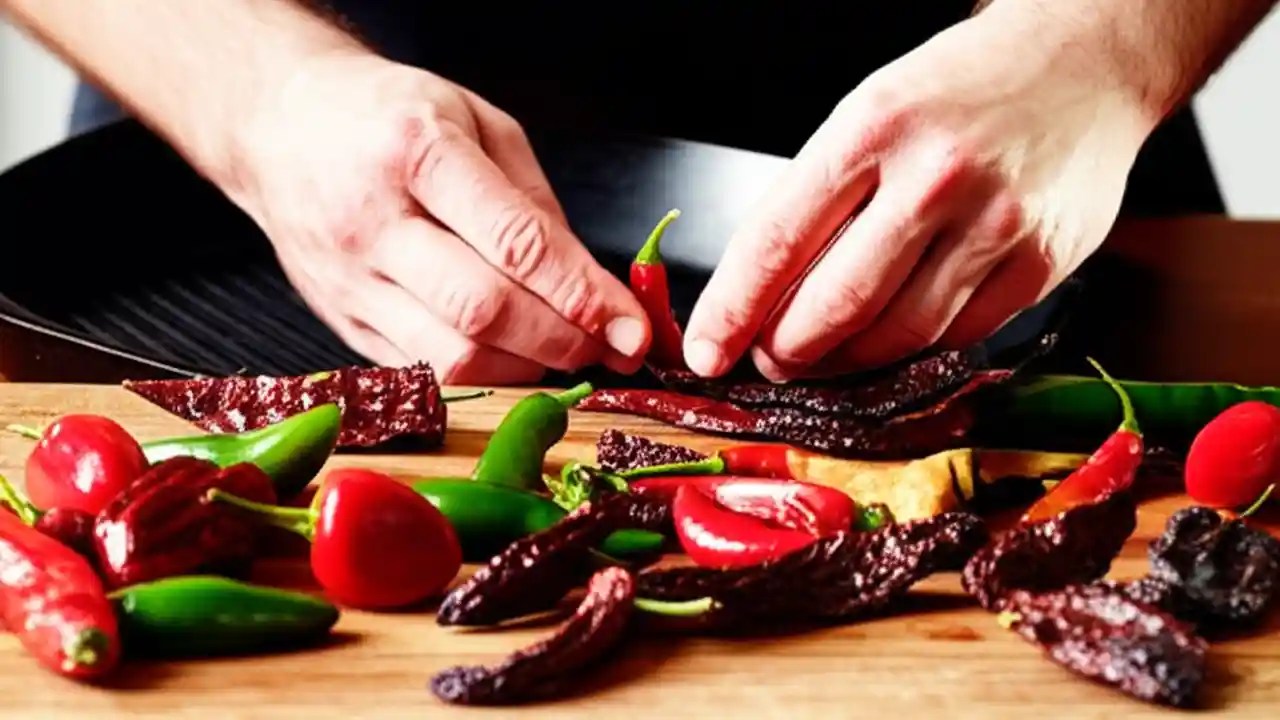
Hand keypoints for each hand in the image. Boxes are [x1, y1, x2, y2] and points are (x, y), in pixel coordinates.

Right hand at [231, 52, 648, 382]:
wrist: (279, 127)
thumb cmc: (384, 115)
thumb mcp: (477, 123)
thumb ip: (535, 204)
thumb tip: (590, 285)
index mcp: (416, 153)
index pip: (515, 244)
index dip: (582, 296)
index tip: (630, 327)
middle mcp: (374, 222)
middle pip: (483, 312)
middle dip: (563, 341)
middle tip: (610, 347)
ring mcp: (350, 281)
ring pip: (451, 356)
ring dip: (526, 370)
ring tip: (565, 354)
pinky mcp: (342, 323)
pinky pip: (423, 370)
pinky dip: (482, 376)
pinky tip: (513, 360)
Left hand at [682, 4, 1156, 380]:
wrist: (1083, 66)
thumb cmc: (959, 93)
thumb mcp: (868, 116)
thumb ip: (816, 199)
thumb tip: (758, 291)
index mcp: (872, 128)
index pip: (776, 240)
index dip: (731, 308)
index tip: (707, 348)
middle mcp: (934, 177)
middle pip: (834, 304)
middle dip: (784, 349)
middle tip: (768, 359)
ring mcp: (993, 224)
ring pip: (895, 336)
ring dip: (843, 361)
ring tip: (821, 355)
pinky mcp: (1039, 265)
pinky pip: (955, 338)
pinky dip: (909, 352)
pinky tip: (888, 342)